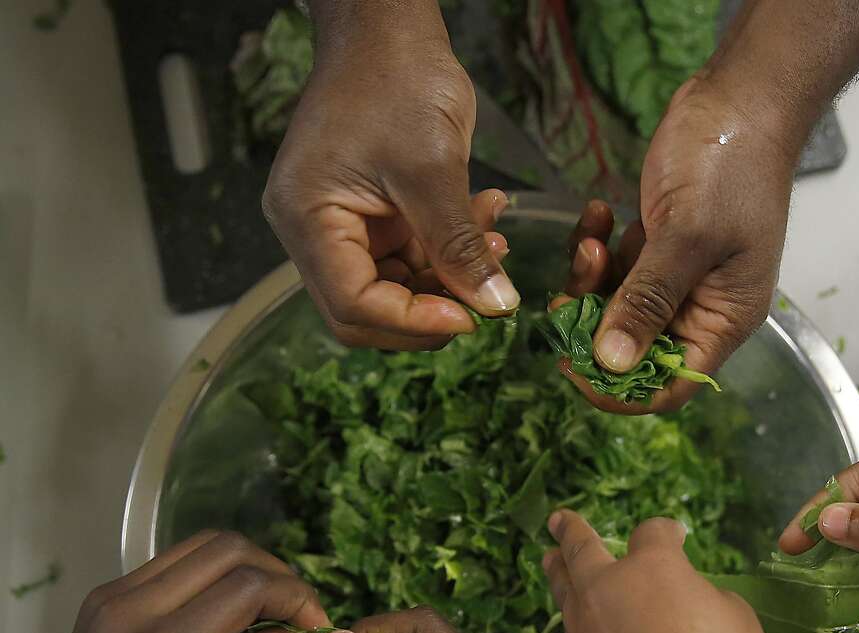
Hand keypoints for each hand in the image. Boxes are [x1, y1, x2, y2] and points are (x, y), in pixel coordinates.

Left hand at [0, 531, 326, 632]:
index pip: (247, 587)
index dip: (294, 597)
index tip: (315, 628)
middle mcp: (133, 608)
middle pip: (227, 549)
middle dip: (277, 574)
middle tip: (298, 614)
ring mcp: (114, 595)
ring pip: (202, 545)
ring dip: (248, 567)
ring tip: (270, 609)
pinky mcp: (107, 595)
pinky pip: (177, 562)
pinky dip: (216, 573)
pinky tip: (232, 610)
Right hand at [263, 0, 518, 350]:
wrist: (391, 28)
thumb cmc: (396, 78)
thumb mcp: (433, 166)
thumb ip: (459, 244)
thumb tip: (496, 307)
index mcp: (307, 219)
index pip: (351, 305)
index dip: (412, 322)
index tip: (470, 316)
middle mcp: (315, 232)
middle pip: (367, 312)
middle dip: (431, 312)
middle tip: (485, 296)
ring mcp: (345, 227)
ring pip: (397, 292)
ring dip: (452, 281)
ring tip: (496, 243)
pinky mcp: (375, 219)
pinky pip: (414, 261)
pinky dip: (453, 255)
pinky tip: (487, 221)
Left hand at [543, 510, 772, 632]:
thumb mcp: (737, 622)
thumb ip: (704, 600)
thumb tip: (686, 603)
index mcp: (652, 567)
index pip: (652, 533)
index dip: (666, 530)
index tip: (675, 534)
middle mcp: (609, 589)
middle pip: (582, 549)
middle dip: (571, 532)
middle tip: (559, 520)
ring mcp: (587, 632)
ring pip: (565, 590)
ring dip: (559, 571)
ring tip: (550, 560)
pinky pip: (574, 631)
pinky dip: (575, 617)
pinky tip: (580, 621)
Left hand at [559, 74, 800, 413]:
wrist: (738, 99)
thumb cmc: (730, 167)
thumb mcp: (686, 239)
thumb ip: (647, 302)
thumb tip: (613, 363)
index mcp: (724, 319)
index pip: (672, 384)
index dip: (622, 389)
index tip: (574, 367)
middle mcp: (701, 307)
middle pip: (636, 348)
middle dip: (596, 325)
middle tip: (565, 297)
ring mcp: (677, 276)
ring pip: (616, 307)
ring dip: (592, 280)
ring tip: (591, 239)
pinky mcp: (656, 246)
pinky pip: (615, 268)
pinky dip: (598, 247)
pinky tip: (598, 212)